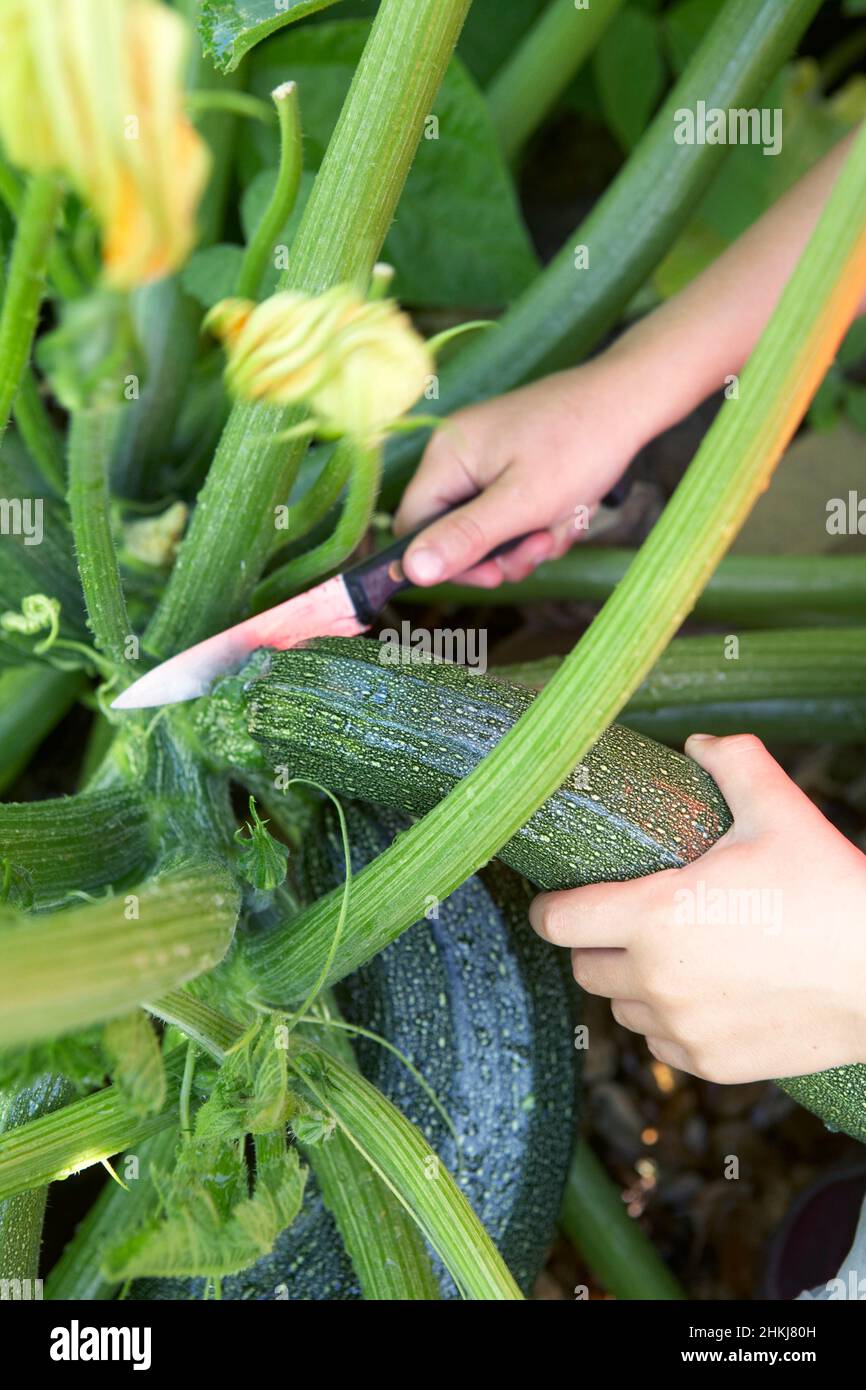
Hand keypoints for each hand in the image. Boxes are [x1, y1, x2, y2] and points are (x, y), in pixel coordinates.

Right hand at [394, 347, 652, 587]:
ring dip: (530, 540)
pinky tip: (572, 509)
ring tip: (564, 522)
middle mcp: (458, 455)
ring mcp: (487, 458)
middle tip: (540, 546)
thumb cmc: (578, 445)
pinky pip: (515, 512)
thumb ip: (464, 538)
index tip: (492, 575)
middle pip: (456, 532)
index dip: (446, 561)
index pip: (413, 526)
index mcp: (446, 456)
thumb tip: (410, 571)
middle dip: (502, 551)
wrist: (631, 401)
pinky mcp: (514, 463)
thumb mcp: (520, 504)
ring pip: (492, 529)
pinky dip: (544, 521)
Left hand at [529, 734, 865, 1083]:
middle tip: (624, 920)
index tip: (558, 899)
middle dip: (593, 943)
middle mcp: (655, 980)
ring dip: (629, 984)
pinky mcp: (711, 1063)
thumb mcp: (780, 811)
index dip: (551, 907)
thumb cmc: (831, 891)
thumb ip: (733, 764)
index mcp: (654, 917)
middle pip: (583, 967)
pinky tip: (697, 994)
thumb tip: (699, 742)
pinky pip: (661, 1044)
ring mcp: (682, 1028)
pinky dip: (667, 1022)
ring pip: (620, 1009)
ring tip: (665, 956)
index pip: (558, 921)